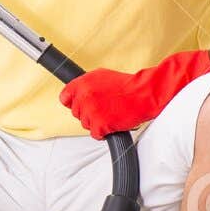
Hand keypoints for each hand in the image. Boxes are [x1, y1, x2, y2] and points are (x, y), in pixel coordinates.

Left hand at [59, 49, 209, 138]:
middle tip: (105, 108)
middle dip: (89, 113)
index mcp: (83, 83)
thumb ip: (85, 84)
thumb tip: (72, 94)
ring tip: (112, 113)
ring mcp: (91, 111)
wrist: (144, 95)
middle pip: (76, 113)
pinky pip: (95, 134)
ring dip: (97, 122)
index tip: (80, 105)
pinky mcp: (99, 124)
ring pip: (85, 124)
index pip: (65, 97)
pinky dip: (104, 132)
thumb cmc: (127, 86)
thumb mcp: (102, 76)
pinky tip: (113, 123)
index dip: (72, 103)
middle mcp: (84, 96)